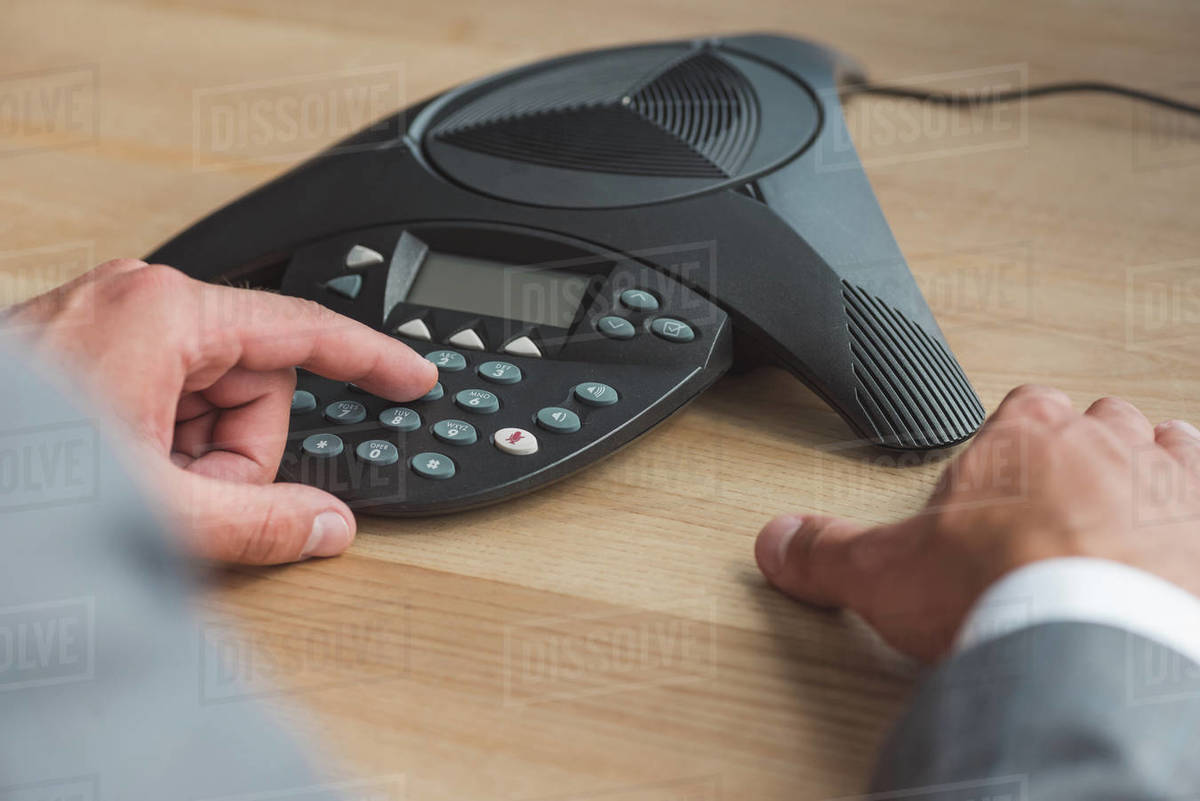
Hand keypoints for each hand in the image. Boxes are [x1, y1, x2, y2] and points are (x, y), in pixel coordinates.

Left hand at [3, 259, 436, 563]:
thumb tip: (325, 527)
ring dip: (194, 460)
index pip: (306, 330)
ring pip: (208, 399)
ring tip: (142, 493)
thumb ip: (262, 521)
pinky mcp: (86, 353)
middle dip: (236, 453)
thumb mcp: (158, 508)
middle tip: (194, 498)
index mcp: (166, 313)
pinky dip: (161, 451)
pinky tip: (123, 479)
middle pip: (252, 382)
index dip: (371, 361)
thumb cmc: (13, 470)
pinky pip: (164, 402)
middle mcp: (138, 305)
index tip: (413, 377)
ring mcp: (107, 327)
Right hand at [755, 384, 1199, 661]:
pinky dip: (1195, 511)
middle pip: (1095, 424)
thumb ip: (826, 553)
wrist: (1091, 640)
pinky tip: (1181, 538)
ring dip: (1148, 470)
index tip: (1005, 469)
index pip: (1021, 409)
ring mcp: (1165, 483)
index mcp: (1020, 440)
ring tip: (1130, 507)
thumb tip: (777, 542)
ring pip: (1163, 447)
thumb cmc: (1003, 590)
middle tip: (1062, 497)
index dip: (1015, 438)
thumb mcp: (883, 573)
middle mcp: (1100, 447)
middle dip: (1083, 453)